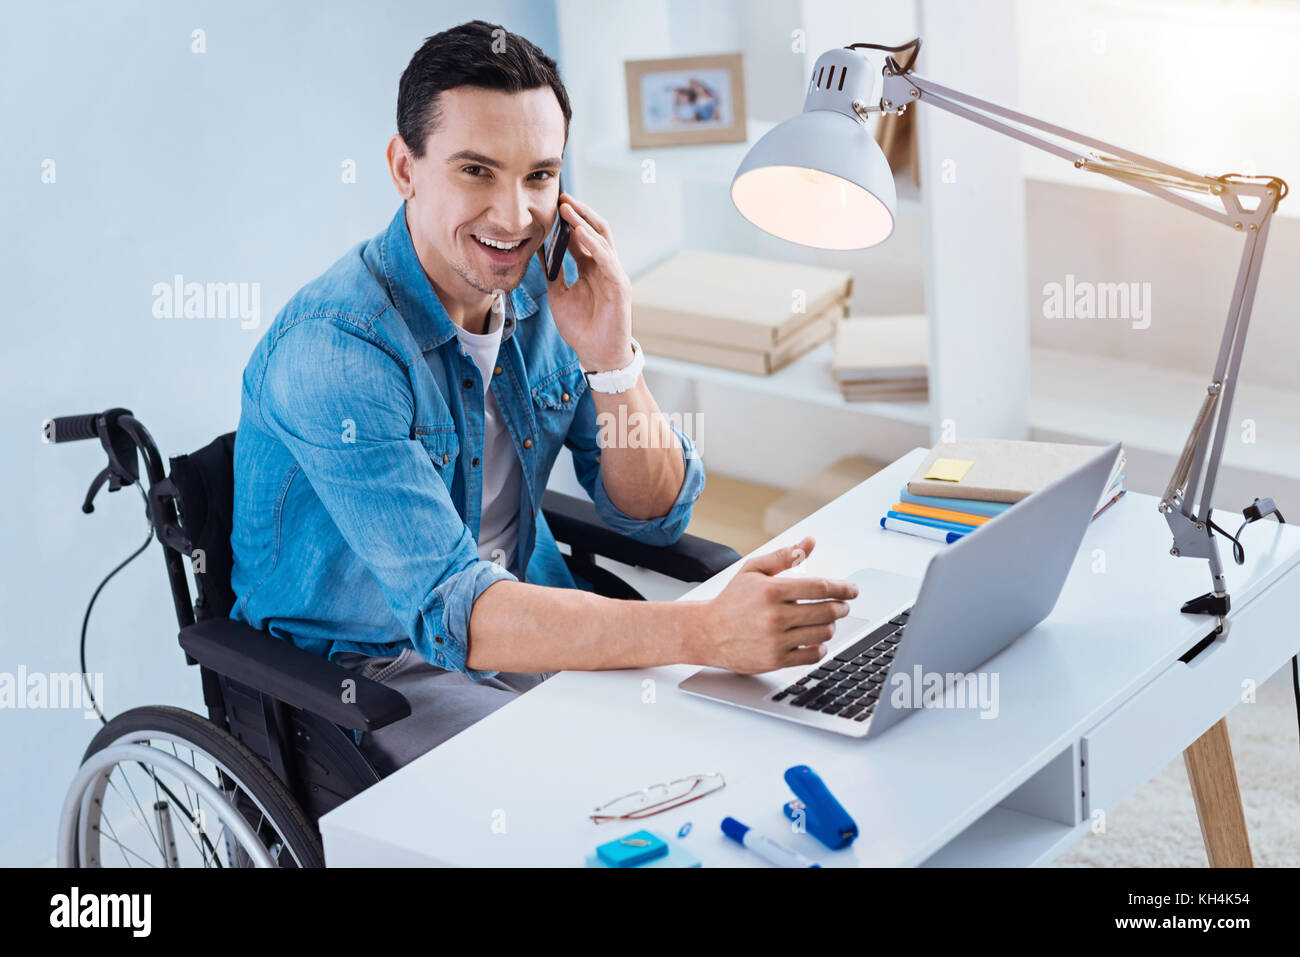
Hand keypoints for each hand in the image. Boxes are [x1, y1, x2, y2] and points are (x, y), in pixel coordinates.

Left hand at [540, 193, 633, 370]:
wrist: (596, 354)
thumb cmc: (581, 327)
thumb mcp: (559, 294)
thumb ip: (552, 272)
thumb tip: (537, 249)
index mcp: (591, 268)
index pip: (582, 236)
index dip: (569, 219)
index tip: (552, 204)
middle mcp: (604, 266)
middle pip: (595, 230)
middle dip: (579, 212)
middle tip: (561, 196)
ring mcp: (614, 274)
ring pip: (602, 239)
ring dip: (584, 222)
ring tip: (567, 208)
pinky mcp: (620, 285)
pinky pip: (607, 260)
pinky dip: (593, 245)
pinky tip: (579, 233)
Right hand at [692, 536, 858, 674]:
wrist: (707, 633)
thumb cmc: (731, 600)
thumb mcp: (753, 570)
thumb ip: (783, 556)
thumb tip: (808, 543)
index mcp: (772, 590)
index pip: (820, 587)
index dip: (843, 587)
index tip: (852, 589)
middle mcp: (775, 616)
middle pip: (827, 611)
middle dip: (841, 607)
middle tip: (842, 605)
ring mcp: (776, 640)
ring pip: (823, 633)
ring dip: (831, 626)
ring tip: (826, 620)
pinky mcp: (776, 660)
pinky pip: (812, 655)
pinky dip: (820, 647)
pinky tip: (815, 639)